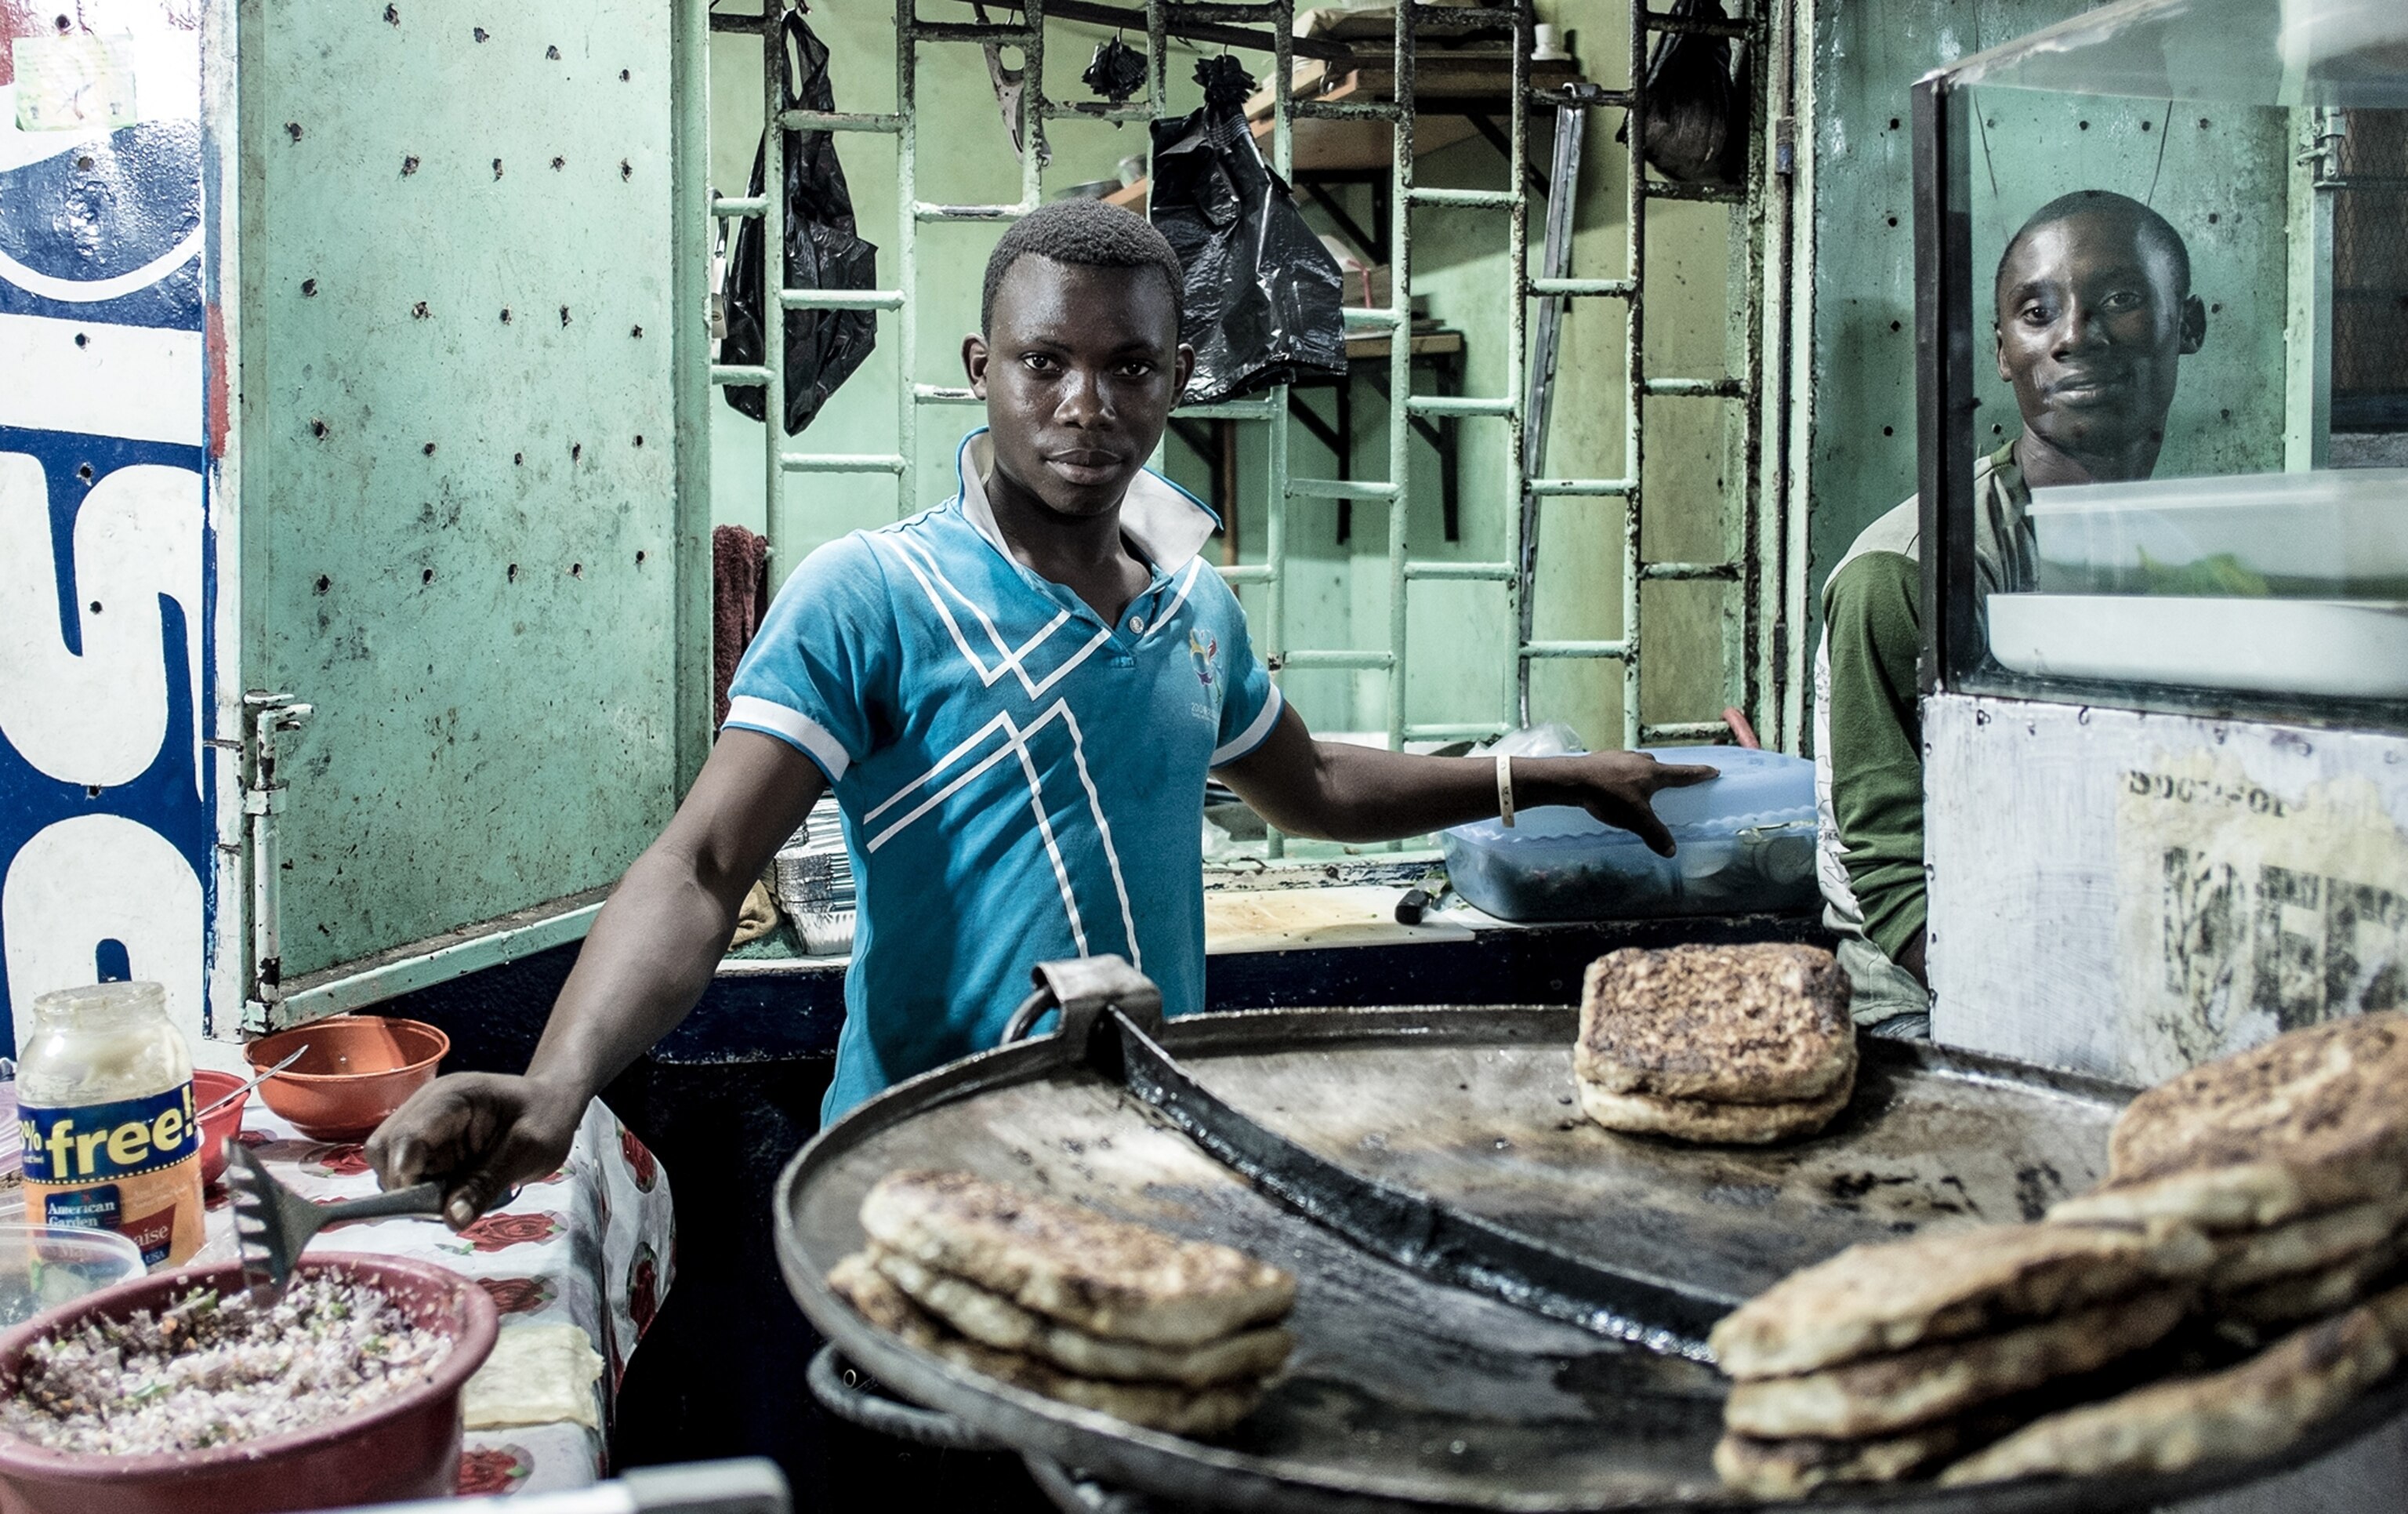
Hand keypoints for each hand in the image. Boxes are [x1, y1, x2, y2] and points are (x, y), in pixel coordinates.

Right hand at [364, 1072, 585, 1228]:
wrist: (553, 1101)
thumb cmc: (546, 1117)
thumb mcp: (528, 1151)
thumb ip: (486, 1183)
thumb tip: (451, 1219)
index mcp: (451, 1098)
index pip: (406, 1136)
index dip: (405, 1176)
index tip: (424, 1208)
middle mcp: (427, 1107)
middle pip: (384, 1149)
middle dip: (403, 1184)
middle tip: (440, 1205)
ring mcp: (424, 1124)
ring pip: (390, 1163)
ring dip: (413, 1189)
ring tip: (454, 1196)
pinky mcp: (429, 1143)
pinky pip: (408, 1171)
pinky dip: (422, 1188)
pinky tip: (454, 1189)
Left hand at [1526, 751, 1718, 856]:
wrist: (1572, 779)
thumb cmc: (1609, 796)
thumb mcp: (1635, 819)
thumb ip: (1655, 834)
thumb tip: (1671, 851)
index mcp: (1653, 773)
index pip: (1683, 774)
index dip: (1699, 774)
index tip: (1713, 770)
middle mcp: (1639, 761)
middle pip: (1659, 766)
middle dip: (1666, 774)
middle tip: (1670, 781)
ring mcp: (1619, 757)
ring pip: (1638, 764)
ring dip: (1643, 773)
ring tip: (1640, 785)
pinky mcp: (1602, 759)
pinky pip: (1620, 767)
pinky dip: (1623, 774)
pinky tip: (1615, 784)